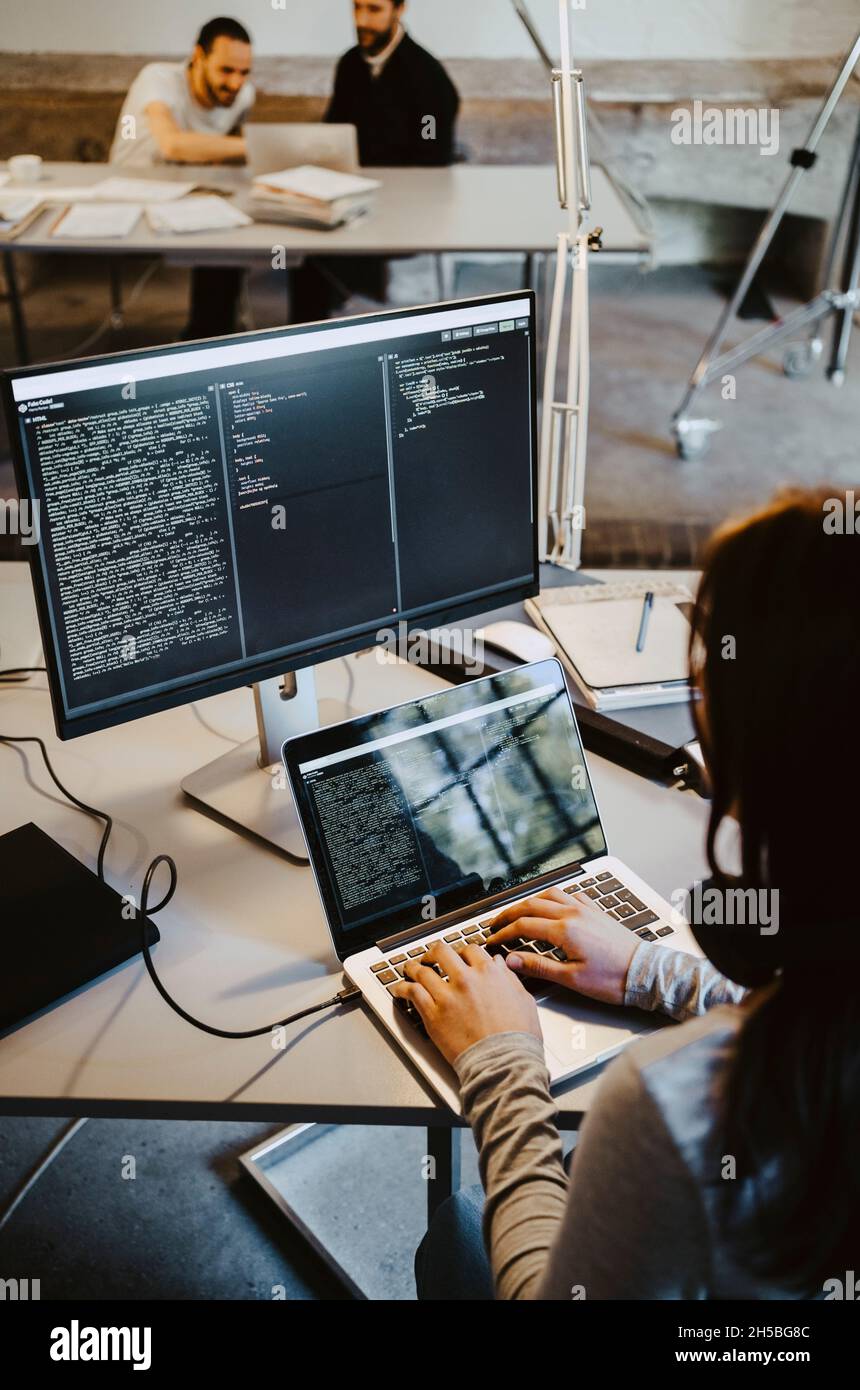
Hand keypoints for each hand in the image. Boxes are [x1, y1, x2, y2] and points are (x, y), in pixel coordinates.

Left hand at [391, 940, 540, 1067]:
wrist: (505, 1062)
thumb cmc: (517, 1038)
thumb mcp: (523, 1000)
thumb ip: (509, 978)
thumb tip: (500, 964)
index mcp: (489, 973)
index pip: (470, 950)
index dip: (462, 952)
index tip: (459, 957)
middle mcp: (466, 979)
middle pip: (442, 952)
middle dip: (434, 953)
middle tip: (431, 957)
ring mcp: (448, 995)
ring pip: (422, 971)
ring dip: (413, 968)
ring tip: (410, 969)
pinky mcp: (433, 1014)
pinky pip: (412, 993)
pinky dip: (402, 988)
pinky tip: (400, 989)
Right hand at [486, 887, 638, 1005]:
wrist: (644, 972)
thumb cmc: (613, 979)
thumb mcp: (572, 979)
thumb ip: (539, 966)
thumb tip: (512, 960)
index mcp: (565, 930)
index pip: (523, 926)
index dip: (503, 933)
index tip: (492, 940)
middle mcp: (574, 914)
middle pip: (532, 905)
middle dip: (510, 913)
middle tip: (496, 923)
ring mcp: (587, 910)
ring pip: (550, 895)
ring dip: (530, 901)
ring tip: (519, 911)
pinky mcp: (597, 912)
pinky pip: (572, 895)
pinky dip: (556, 898)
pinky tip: (554, 905)